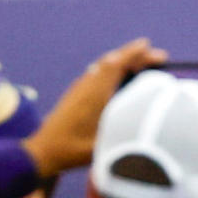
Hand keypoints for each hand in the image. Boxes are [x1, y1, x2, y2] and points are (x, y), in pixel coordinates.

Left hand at [28, 37, 170, 176]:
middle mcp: (86, 86)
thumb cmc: (71, 150)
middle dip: (134, 55)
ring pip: (104, 66)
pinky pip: (97, 73)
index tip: (147, 46)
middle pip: (112, 62)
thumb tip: (146, 129)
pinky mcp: (75, 94)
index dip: (132, 54)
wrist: (41, 151)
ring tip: (142, 63)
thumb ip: (121, 135)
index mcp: (94, 94)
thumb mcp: (100, 145)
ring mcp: (79, 88)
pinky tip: (119, 77)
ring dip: (123, 61)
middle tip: (155, 56)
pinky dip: (113, 69)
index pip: (115, 65)